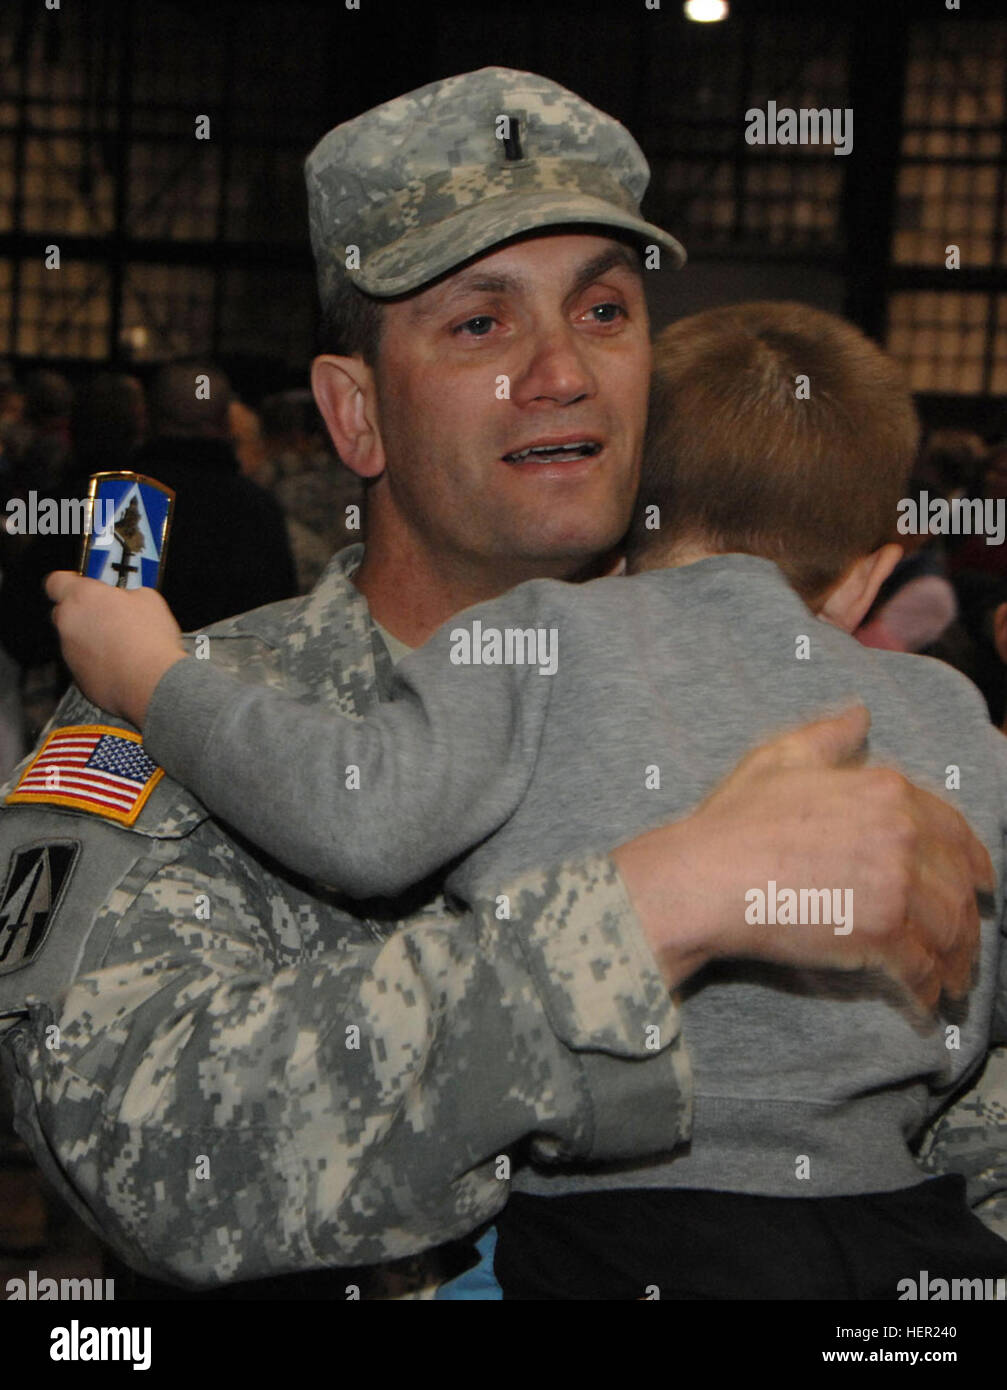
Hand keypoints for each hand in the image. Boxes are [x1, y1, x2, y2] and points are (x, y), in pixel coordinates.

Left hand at [45, 571, 187, 727]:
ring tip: (124, 644)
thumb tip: (126, 598)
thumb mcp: (148, 599)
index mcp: (82, 597)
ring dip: (93, 638)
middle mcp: (69, 623)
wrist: (152, 683)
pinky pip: (84, 663)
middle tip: (110, 613)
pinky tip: (123, 663)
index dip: (71, 581)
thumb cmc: (150, 640)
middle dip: (84, 611)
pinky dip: (98, 662)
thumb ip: (126, 593)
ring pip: (75, 639)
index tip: (86, 583)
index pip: (57, 581)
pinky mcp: (78, 678)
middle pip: (65, 611)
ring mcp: (70, 653)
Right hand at [613, 706, 992, 1012]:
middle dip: (966, 922)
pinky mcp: (881, 935)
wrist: (708, 877)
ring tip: (950, 982)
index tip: (981, 884)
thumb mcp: (780, 759)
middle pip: (957, 887)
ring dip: (955, 962)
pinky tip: (926, 1003)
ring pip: (948, 930)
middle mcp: (903, 836)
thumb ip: (828, 737)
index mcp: (887, 791)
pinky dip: (928, 990)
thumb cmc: (735, 820)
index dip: (974, 862)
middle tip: (963, 945)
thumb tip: (859, 716)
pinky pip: (921, 968)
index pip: (954, 831)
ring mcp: (896, 887)